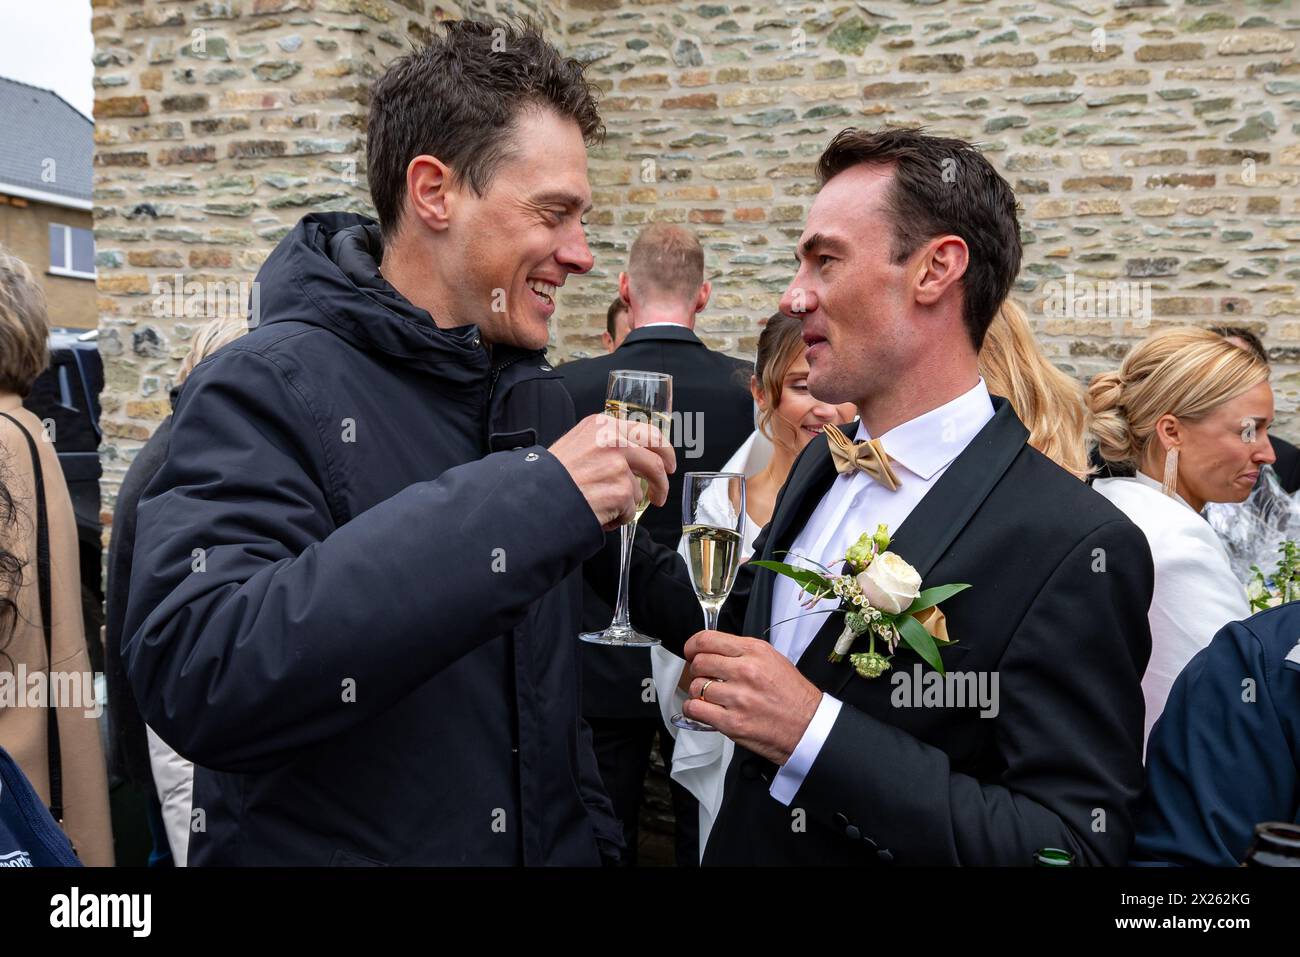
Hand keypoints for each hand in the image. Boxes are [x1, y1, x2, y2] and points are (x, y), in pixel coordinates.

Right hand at [550, 414, 675, 530]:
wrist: (536, 497)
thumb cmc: (551, 476)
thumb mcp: (577, 444)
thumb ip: (604, 444)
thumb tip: (632, 457)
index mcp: (602, 425)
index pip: (646, 432)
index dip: (662, 450)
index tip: (667, 462)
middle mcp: (613, 439)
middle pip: (656, 458)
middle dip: (663, 478)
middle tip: (661, 492)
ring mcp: (619, 464)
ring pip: (640, 489)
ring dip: (626, 504)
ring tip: (603, 508)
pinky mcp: (621, 490)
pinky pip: (631, 509)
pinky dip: (619, 517)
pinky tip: (600, 515)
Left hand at [682, 631, 821, 765]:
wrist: (809, 727)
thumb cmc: (794, 696)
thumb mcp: (773, 660)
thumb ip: (743, 652)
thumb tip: (715, 651)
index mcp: (755, 652)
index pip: (707, 639)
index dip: (693, 646)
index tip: (691, 651)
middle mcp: (745, 671)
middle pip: (699, 662)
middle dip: (697, 670)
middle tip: (704, 677)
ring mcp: (738, 697)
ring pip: (696, 686)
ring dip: (698, 692)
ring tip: (710, 696)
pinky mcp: (732, 722)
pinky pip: (696, 709)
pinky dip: (694, 709)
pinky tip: (704, 710)